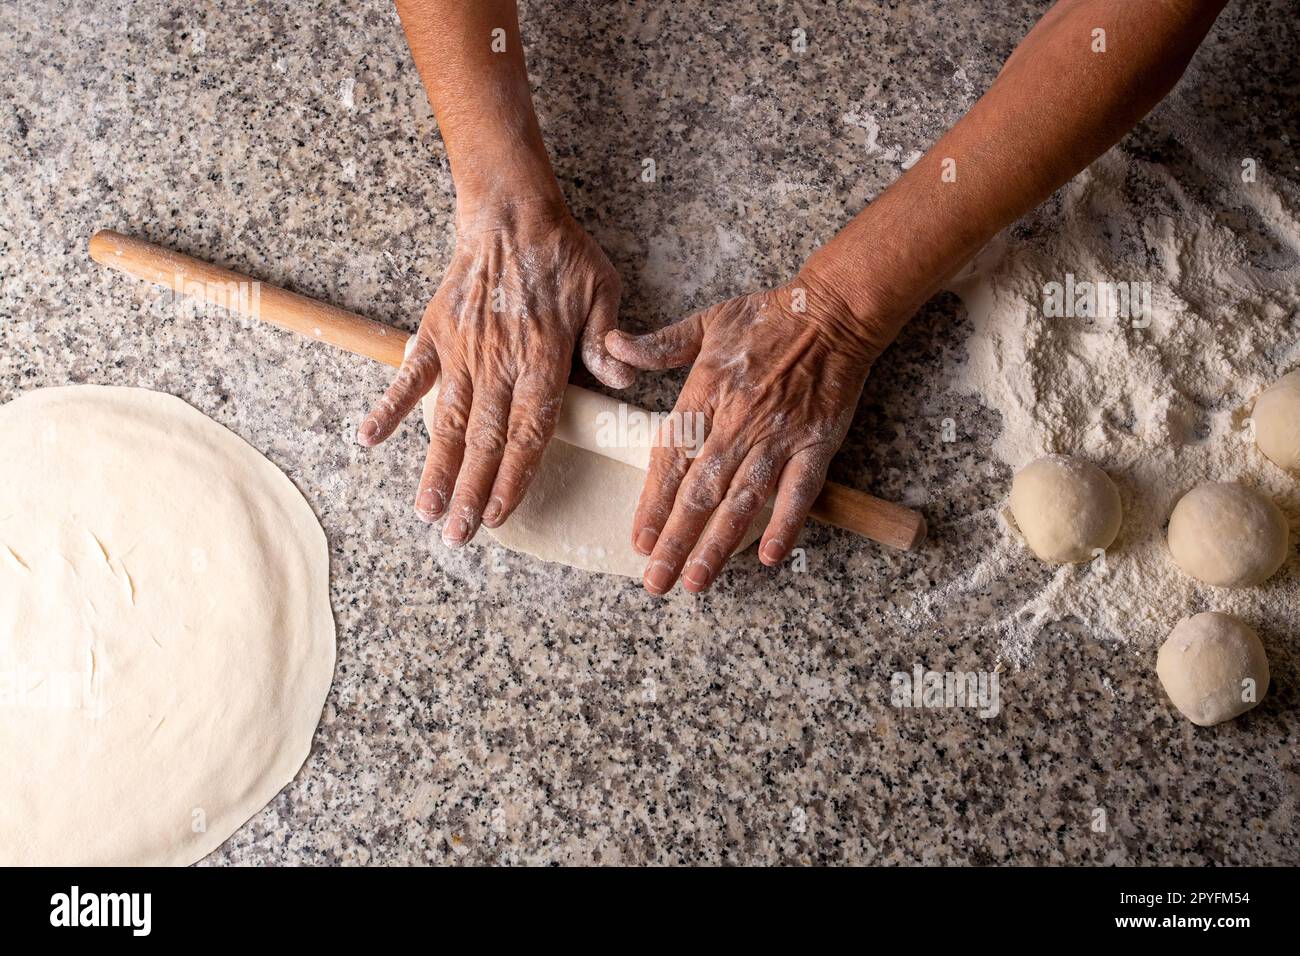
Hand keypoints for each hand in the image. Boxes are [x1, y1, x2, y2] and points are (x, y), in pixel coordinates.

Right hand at [358, 198, 633, 545]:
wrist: (512, 211)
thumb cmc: (563, 255)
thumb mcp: (603, 293)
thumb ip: (609, 342)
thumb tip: (622, 382)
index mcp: (542, 358)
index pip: (528, 432)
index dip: (513, 476)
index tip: (500, 515)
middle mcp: (499, 362)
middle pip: (484, 440)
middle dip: (471, 492)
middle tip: (459, 537)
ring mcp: (463, 349)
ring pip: (448, 420)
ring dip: (436, 467)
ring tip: (426, 511)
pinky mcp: (435, 332)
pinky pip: (410, 374)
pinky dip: (389, 405)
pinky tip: (369, 438)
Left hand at [606, 278, 876, 594]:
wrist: (833, 310)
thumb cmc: (767, 316)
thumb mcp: (705, 322)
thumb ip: (658, 344)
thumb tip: (612, 347)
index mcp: (706, 393)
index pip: (672, 458)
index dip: (654, 502)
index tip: (641, 540)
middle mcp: (738, 421)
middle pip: (700, 491)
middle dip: (676, 541)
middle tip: (657, 582)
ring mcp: (779, 436)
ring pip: (742, 499)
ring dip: (718, 544)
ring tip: (697, 581)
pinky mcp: (817, 443)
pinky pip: (799, 491)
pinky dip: (785, 523)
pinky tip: (768, 556)